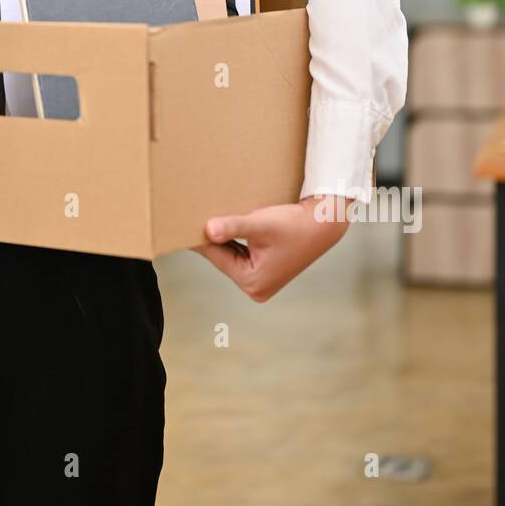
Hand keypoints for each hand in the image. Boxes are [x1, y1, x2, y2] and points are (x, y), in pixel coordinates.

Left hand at [189, 195, 352, 301]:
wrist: (324, 223)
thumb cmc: (294, 224)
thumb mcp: (260, 224)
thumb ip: (233, 227)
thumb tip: (207, 230)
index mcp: (252, 282)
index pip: (217, 256)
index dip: (200, 238)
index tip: (181, 224)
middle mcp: (256, 287)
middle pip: (224, 257)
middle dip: (212, 238)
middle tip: (190, 218)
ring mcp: (262, 281)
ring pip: (232, 254)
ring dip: (223, 237)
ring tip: (206, 218)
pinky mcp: (267, 270)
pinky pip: (242, 254)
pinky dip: (235, 240)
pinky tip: (227, 224)